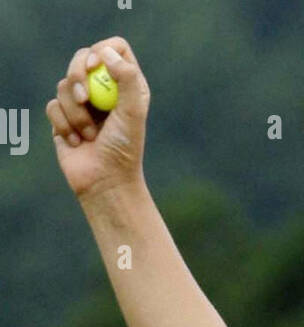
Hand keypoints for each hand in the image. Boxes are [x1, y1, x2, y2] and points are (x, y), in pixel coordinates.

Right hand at [45, 38, 150, 201]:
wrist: (105, 183)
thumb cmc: (123, 151)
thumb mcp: (133, 114)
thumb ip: (127, 79)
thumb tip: (106, 53)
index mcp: (127, 86)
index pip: (115, 48)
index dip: (103, 50)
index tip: (96, 66)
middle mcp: (105, 90)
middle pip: (82, 57)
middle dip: (78, 76)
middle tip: (85, 99)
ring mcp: (83, 103)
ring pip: (64, 84)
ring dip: (75, 113)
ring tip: (89, 136)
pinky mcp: (64, 117)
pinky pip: (53, 105)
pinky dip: (64, 125)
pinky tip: (77, 143)